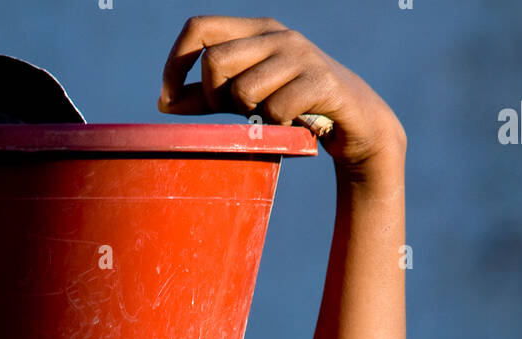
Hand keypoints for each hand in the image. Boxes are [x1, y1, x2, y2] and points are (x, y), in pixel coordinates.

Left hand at [158, 15, 405, 174]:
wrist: (357, 122)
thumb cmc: (296, 107)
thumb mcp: (250, 97)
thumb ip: (210, 97)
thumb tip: (165, 102)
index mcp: (256, 30)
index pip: (199, 28)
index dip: (175, 63)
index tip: (166, 98)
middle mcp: (277, 35)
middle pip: (215, 61)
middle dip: (215, 98)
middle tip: (236, 114)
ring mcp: (301, 55)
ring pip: (244, 89)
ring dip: (251, 116)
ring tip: (271, 118)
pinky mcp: (321, 81)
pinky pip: (275, 109)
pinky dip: (277, 127)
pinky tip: (292, 126)